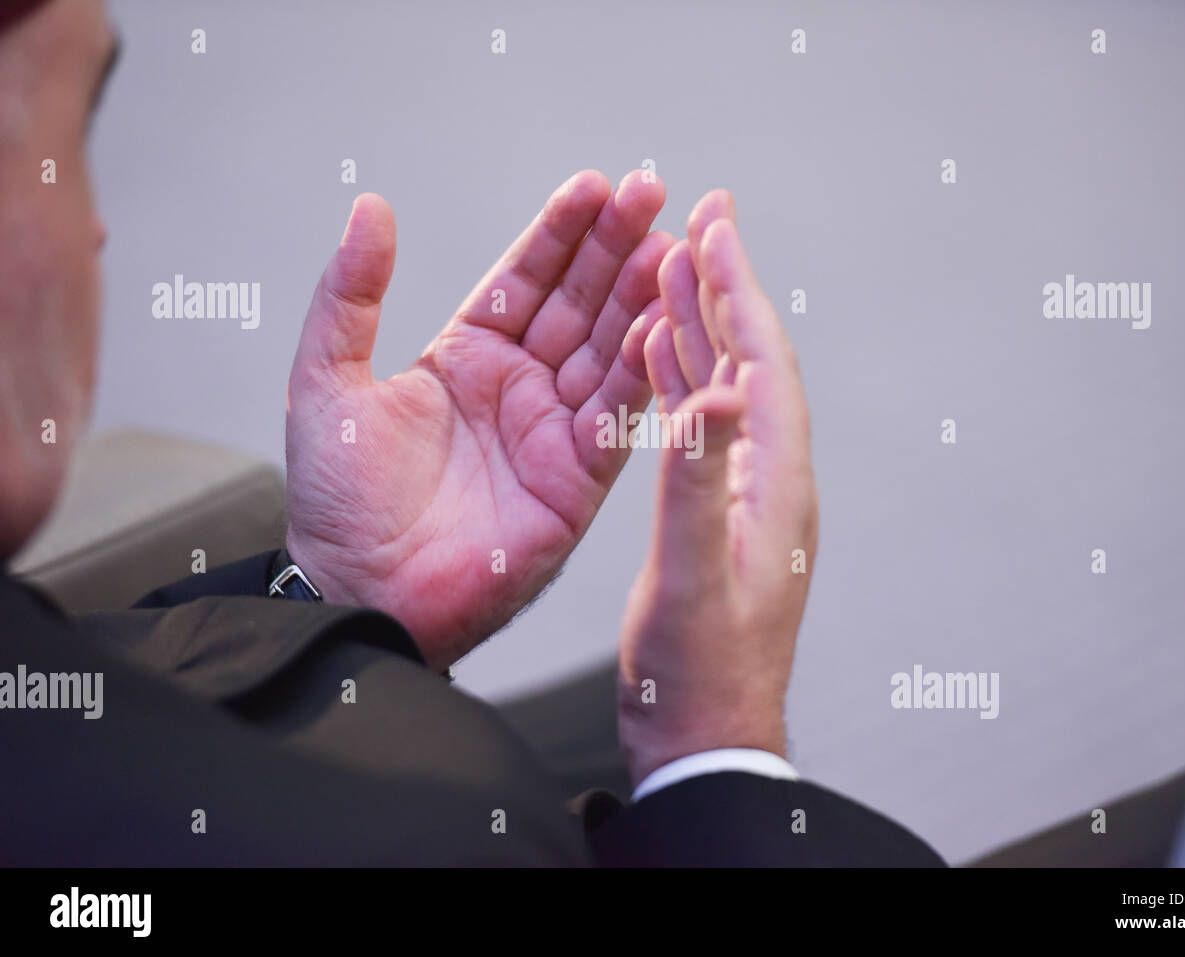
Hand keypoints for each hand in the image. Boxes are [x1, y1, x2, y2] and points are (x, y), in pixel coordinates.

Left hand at [285, 171, 671, 669]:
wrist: (361, 592)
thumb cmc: (338, 502)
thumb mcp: (327, 380)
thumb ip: (351, 294)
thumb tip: (371, 208)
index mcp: (466, 356)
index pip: (525, 278)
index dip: (560, 231)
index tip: (594, 186)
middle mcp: (518, 386)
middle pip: (578, 302)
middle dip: (614, 247)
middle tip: (650, 193)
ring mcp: (552, 430)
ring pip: (607, 349)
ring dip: (639, 298)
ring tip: (669, 246)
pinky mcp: (577, 479)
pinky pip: (617, 416)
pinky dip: (641, 371)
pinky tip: (660, 324)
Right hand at [617, 191, 818, 787]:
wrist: (706, 734)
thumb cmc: (702, 671)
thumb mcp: (693, 580)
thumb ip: (699, 487)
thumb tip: (716, 396)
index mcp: (773, 484)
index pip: (762, 363)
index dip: (739, 291)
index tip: (715, 227)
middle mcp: (767, 478)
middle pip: (749, 360)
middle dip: (726, 287)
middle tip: (704, 220)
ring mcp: (742, 495)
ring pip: (724, 386)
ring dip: (701, 324)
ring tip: (677, 268)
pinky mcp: (715, 513)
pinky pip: (701, 427)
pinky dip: (680, 379)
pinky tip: (660, 358)